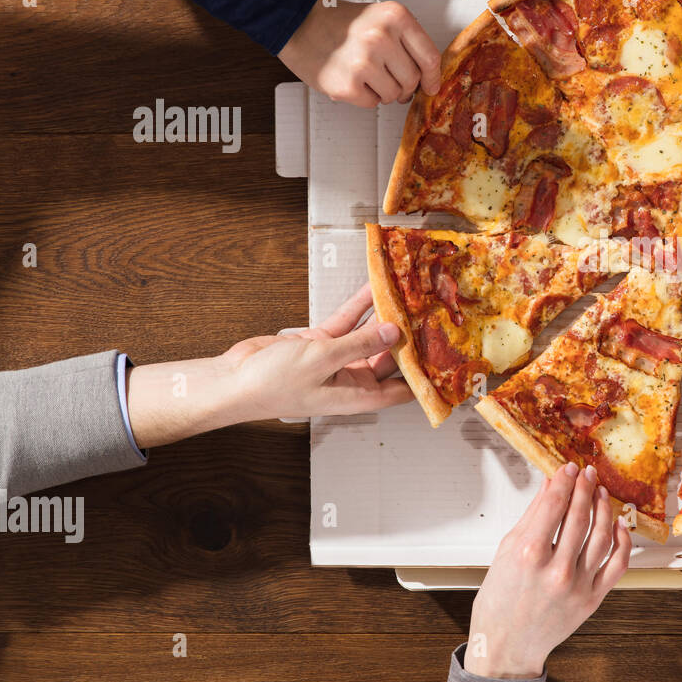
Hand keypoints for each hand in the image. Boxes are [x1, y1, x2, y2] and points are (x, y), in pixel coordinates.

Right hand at [126, 284, 412, 446]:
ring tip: (409, 293)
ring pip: (370, 334)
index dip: (425, 376)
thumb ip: (361, 343)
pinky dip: (360, 305)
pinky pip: (347, 321)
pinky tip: (375, 286)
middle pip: (391, 357)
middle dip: (410, 337)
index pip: (402, 389)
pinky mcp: (321, 342)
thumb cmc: (274, 383)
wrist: (233, 379)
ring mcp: (337, 359)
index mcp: (358, 395)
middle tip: (434, 313)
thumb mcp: (323, 360)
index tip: (448, 358)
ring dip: (387, 315)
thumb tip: (397, 332)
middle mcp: (352, 379)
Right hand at [278, 0, 442, 105]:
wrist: (298, 23)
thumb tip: (428, 77)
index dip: (432, 77)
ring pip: (394, 95)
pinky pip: (372, 103)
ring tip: (364, 73)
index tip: (431, 86)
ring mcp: (364, 62)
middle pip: (413, 80)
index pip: (429, 58)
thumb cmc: (340, 23)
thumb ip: (406, 42)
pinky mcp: (348, 85)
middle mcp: (381, 37)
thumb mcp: (380, 18)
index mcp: (395, 16)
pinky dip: (364, 96)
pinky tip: (351, 78)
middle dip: (403, 85)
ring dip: (383, 91)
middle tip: (385, 76)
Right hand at [465, 464, 631, 678]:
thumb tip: (549, 485)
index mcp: (529, 554)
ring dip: (603, 508)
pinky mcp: (592, 599)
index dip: (564, 480)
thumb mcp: (506, 551)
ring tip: (600, 492)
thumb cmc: (500, 601)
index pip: (554, 504)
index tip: (568, 468)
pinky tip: (618, 524)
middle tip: (587, 473)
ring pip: (601, 536)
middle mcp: (556, 570)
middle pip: (579, 516)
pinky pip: (617, 565)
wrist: (508, 644)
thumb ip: (532, 516)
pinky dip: (622, 542)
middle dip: (584, 487)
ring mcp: (578, 585)